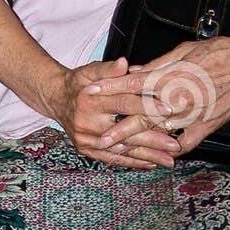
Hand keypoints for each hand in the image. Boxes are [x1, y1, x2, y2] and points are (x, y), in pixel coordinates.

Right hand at [45, 55, 184, 168]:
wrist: (55, 98)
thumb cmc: (78, 82)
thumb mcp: (90, 70)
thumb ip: (109, 69)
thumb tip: (124, 64)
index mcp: (91, 99)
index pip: (123, 103)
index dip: (146, 106)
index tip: (168, 111)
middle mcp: (88, 122)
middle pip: (125, 132)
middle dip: (152, 139)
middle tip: (174, 145)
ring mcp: (86, 139)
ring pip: (121, 150)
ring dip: (147, 156)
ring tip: (169, 160)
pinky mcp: (86, 150)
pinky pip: (112, 159)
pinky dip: (132, 162)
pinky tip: (150, 164)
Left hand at [85, 34, 229, 159]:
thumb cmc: (222, 52)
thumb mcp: (185, 51)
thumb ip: (158, 65)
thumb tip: (135, 72)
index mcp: (171, 77)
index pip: (131, 84)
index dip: (109, 88)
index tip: (90, 93)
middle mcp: (178, 99)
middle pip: (140, 116)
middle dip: (118, 128)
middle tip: (100, 138)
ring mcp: (192, 116)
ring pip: (159, 133)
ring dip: (139, 143)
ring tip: (122, 150)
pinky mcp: (207, 126)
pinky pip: (185, 142)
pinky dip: (171, 149)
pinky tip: (160, 155)